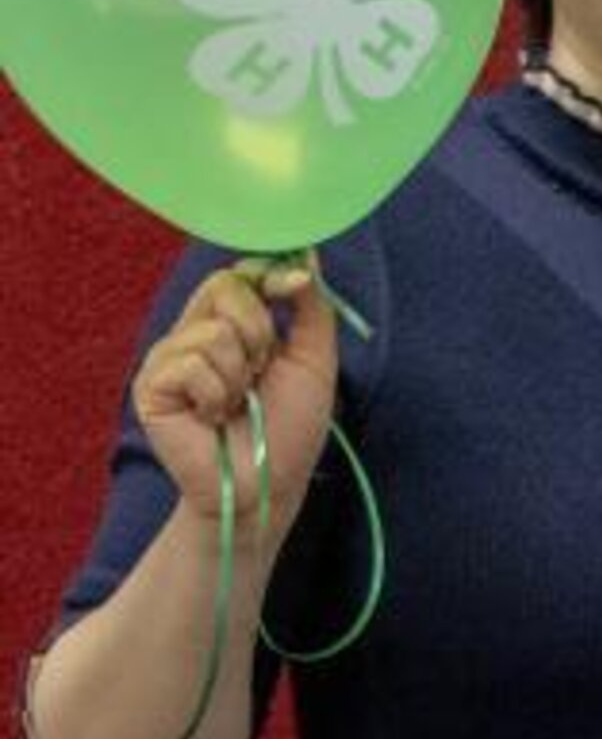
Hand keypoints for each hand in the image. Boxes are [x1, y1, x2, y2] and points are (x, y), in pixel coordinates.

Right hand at [132, 258, 339, 530]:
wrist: (268, 482)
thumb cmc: (290, 427)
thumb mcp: (314, 360)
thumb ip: (310, 307)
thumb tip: (306, 256)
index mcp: (229, 325)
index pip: (238, 273)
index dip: (268, 275)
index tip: (294, 288)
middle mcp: (193, 334)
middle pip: (224, 286)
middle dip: (260, 331)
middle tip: (262, 372)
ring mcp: (167, 359)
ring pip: (213, 331)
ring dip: (242, 374)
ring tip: (238, 403)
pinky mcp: (151, 386)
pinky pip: (191, 364)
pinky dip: (217, 394)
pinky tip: (213, 418)